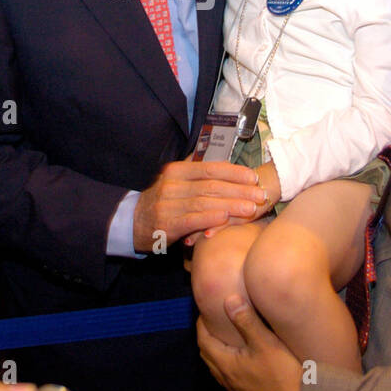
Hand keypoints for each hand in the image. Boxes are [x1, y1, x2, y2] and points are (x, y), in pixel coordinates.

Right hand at [133, 159, 264, 252]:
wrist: (130, 223)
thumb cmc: (161, 203)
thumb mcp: (175, 183)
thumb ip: (197, 175)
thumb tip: (227, 166)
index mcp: (177, 171)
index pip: (210, 168)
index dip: (234, 172)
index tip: (254, 177)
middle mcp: (172, 184)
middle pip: (211, 185)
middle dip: (239, 190)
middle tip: (260, 196)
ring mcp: (167, 203)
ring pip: (205, 202)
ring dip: (231, 205)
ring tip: (251, 208)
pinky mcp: (165, 223)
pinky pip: (191, 219)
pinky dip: (209, 217)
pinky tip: (225, 217)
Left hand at [196, 295, 303, 390]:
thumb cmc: (283, 374)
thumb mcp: (265, 342)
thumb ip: (246, 320)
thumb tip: (229, 299)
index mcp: (226, 365)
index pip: (203, 341)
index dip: (201, 324)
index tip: (205, 310)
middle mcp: (227, 379)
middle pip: (207, 354)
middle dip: (207, 335)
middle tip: (213, 320)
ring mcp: (236, 388)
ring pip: (217, 366)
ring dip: (216, 350)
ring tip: (226, 336)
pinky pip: (228, 375)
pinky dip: (227, 361)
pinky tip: (242, 357)